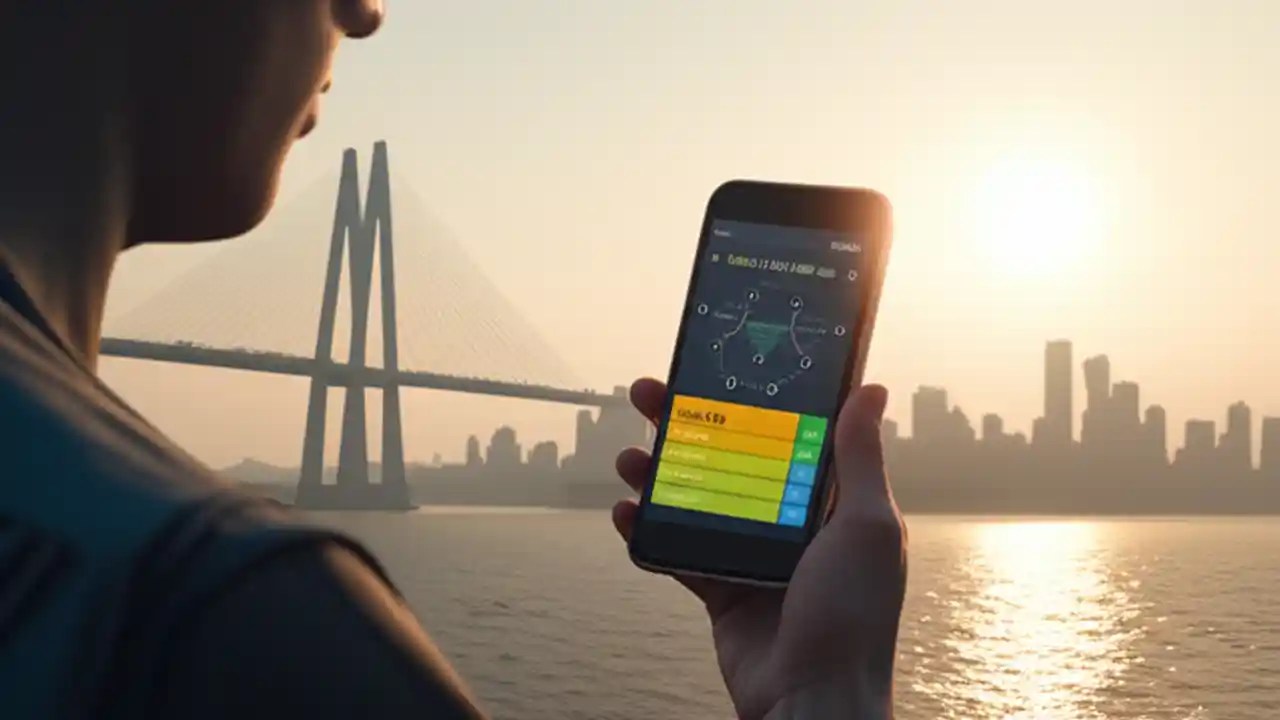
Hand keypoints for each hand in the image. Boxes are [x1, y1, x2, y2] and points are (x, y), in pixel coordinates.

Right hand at [613, 380, 906, 719]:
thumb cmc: (853, 615)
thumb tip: (870, 388)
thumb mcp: (866, 526)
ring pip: (695, 499)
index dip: (749, 401)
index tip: (716, 370)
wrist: (813, 700)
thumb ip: (860, 458)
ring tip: (628, 456)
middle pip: (729, 458)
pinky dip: (646, 531)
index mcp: (828, 500)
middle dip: (686, 426)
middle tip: (648, 394)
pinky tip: (624, 511)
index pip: (783, 434)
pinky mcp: (721, 589)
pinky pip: (676, 551)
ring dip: (657, 474)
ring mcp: (751, 555)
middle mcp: (789, 522)